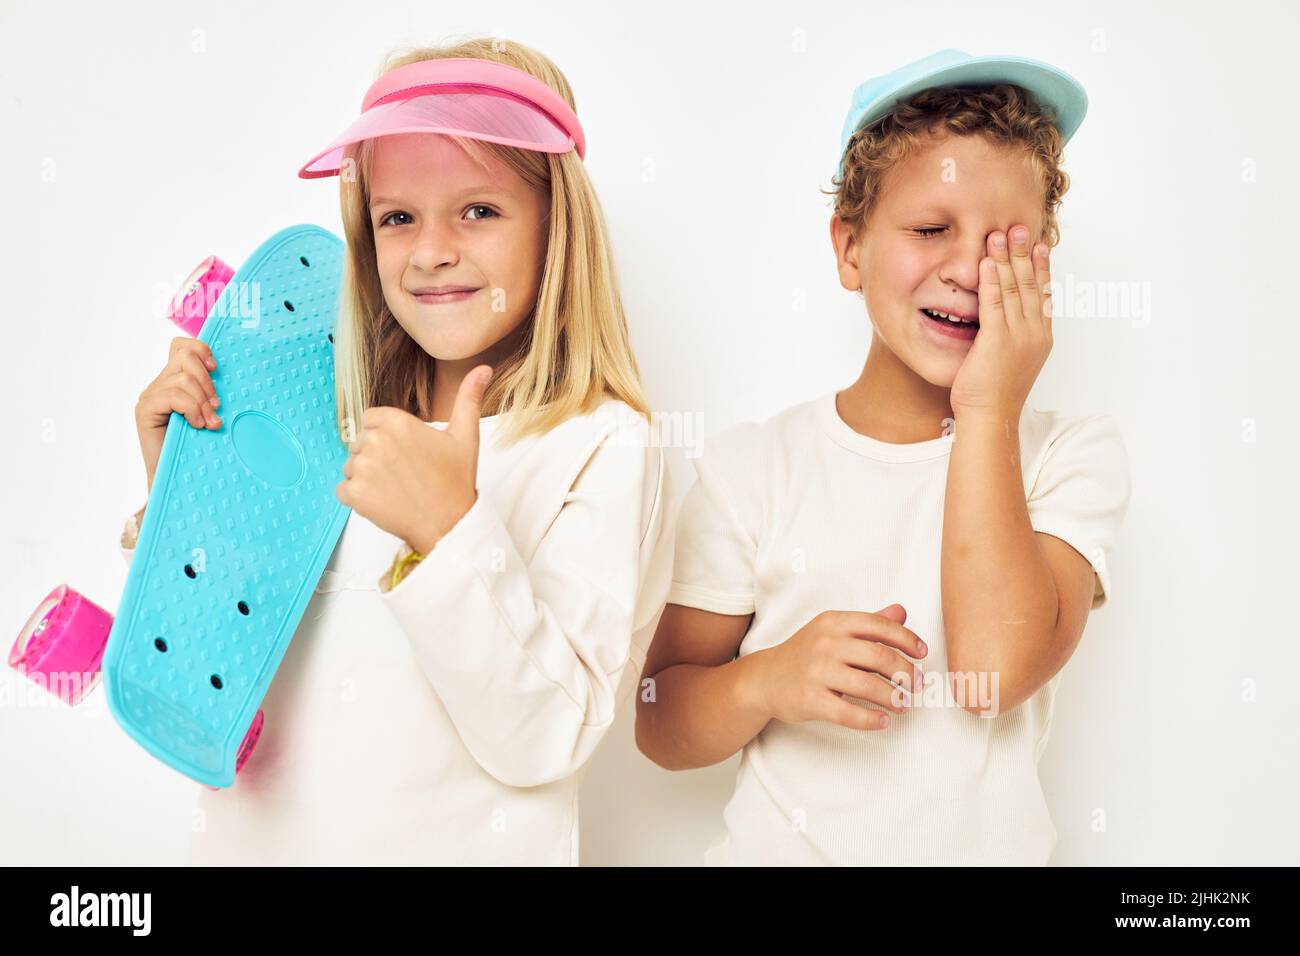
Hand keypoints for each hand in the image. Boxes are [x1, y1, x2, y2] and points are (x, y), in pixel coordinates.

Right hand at [135, 337, 221, 492]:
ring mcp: (149, 398)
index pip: (181, 346)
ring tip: (209, 423)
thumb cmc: (197, 449)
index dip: (201, 349)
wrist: (175, 479)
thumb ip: (212, 395)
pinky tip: (197, 426)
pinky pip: (173, 397)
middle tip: (217, 408)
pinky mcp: (144, 411)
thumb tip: (230, 375)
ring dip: (203, 402)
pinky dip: (192, 410)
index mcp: (173, 382)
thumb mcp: (210, 415)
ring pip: (183, 379)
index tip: (217, 369)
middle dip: (208, 381)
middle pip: (185, 358)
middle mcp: (158, 386)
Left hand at [336, 365, 490, 552]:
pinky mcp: (354, 494)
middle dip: (375, 456)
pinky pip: (343, 490)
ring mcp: (362, 468)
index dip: (386, 436)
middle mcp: (376, 441)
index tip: (404, 453)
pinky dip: (357, 498)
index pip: (372, 419)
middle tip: (403, 474)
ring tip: (395, 489)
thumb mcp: (465, 436)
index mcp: (397, 423)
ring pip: (351, 466)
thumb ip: (469, 398)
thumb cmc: (456, 481)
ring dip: (366, 477)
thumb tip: (483, 368)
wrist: (449, 524)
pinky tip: (382, 502)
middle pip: (360, 442)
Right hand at [749, 606, 927, 730]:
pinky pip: (849, 713)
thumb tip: (902, 612)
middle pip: (880, 657)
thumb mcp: (833, 630)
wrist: (764, 679)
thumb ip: (868, 623)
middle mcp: (825, 643)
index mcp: (834, 622)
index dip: (907, 639)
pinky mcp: (810, 699)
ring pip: (868, 686)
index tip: (922, 653)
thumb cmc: (806, 654)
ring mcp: (816, 672)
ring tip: (903, 706)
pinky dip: (871, 720)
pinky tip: (882, 721)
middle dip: (906, 674)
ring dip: (893, 699)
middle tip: (915, 686)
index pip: (880, 626)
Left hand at [950, 225, 1053, 422]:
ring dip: (1007, 259)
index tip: (1039, 244)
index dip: (1041, 267)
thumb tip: (1006, 320)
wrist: (990, 417)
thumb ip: (1012, 336)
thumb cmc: (995, 393)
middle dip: (1024, 253)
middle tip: (1019, 227)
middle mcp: (1034, 333)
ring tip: (1000, 234)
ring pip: (1014, 288)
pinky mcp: (997, 340)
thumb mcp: (1011, 360)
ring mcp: (1018, 336)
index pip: (1043, 294)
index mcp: (1041, 337)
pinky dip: (991, 279)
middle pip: (1031, 284)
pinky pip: (993, 302)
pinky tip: (987, 262)